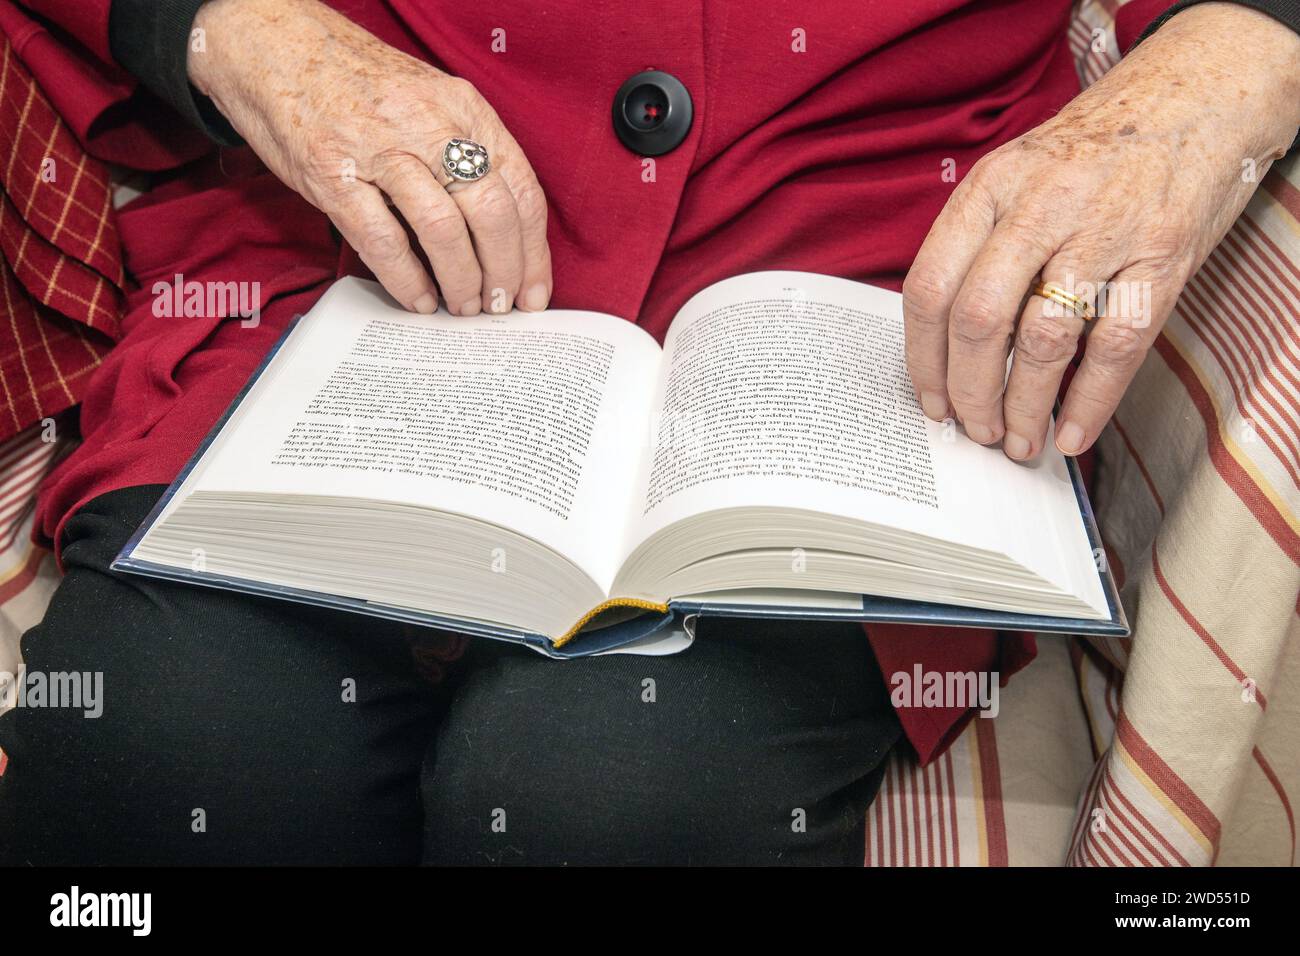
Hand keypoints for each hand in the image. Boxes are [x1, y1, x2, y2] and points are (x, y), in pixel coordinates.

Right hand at [188, 0, 551, 315]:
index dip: (533, 250)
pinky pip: (382, 239)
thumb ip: (468, 151)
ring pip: (443, 229)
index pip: (520, 187)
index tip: (534, 290)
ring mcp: (378, 147)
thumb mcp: (429, 100)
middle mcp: (427, 124)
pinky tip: (418, 299)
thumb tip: (502, 232)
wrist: (274, 44)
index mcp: (462, 106)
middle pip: (491, 212)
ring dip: (461, 281)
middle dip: (504, 272)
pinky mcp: (332, 173)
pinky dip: (406, 279)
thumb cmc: (356, 84)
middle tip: (500, 307)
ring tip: (462, 306)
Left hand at [902, 2, 1299, 459]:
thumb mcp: (1017, 176)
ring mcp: (1104, 231)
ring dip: (1023, 407)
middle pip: (978, 321)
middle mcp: (1040, 207)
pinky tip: (1070, 434)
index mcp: (990, 187)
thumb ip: (978, 245)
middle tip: (973, 429)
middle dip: (969, 392)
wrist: (1194, 98)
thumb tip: (944, 345)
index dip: (922, 358)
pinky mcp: (1161, 258)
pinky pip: (1114, 347)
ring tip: (1017, 442)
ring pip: (1042, 341)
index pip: (930, 286)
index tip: (929, 399)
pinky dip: (1088, 403)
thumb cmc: (1092, 153)